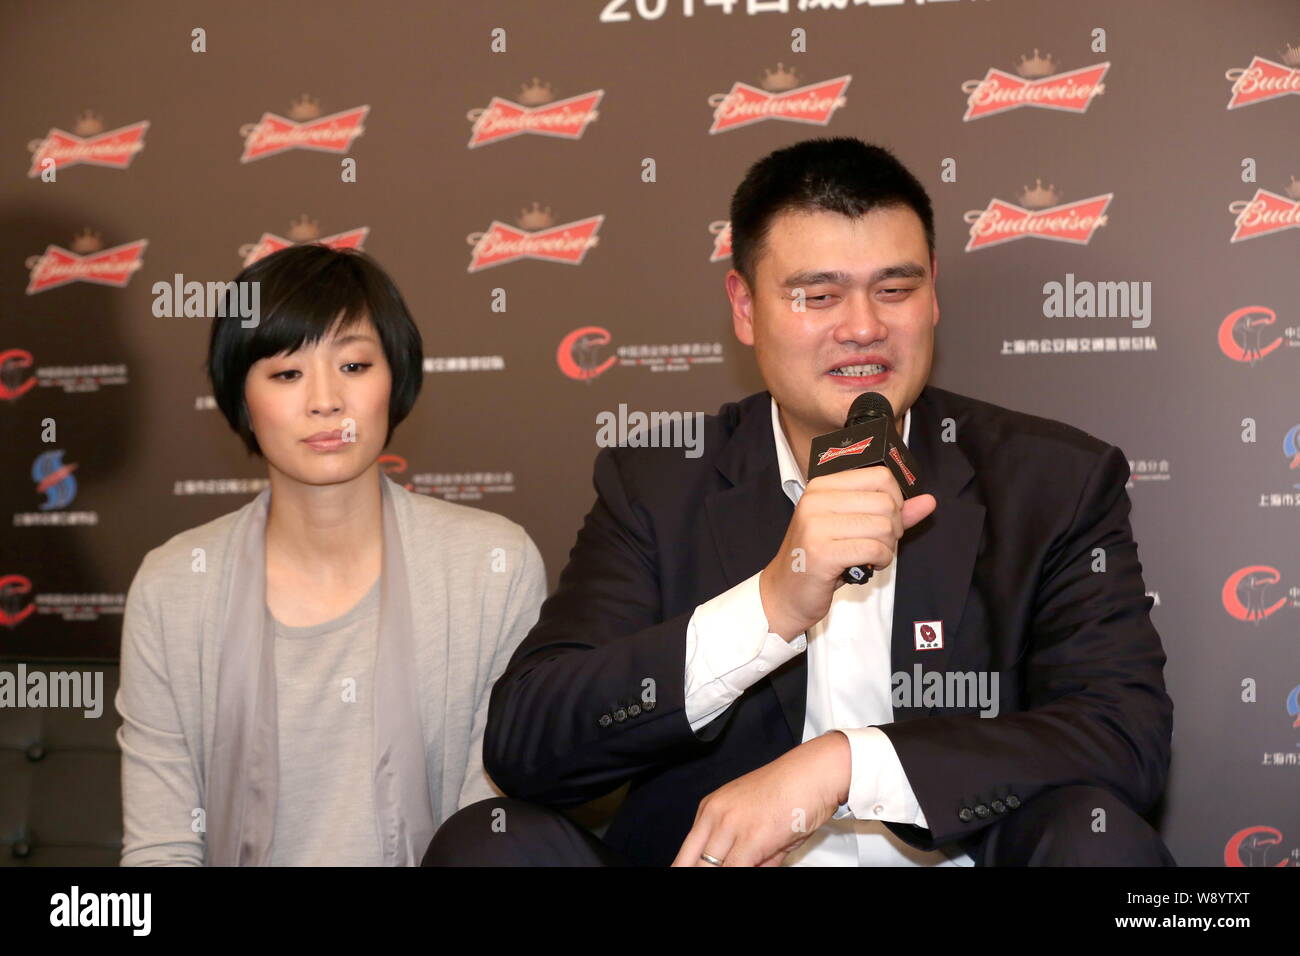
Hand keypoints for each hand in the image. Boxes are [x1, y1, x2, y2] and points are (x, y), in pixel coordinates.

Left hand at [671, 732, 850, 866]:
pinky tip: (756, 867)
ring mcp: (730, 826)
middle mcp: (714, 815)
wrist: (813, 774)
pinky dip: (744, 873)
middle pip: (690, 862)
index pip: (686, 853)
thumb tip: (747, 868)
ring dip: (723, 871)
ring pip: (708, 868)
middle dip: (699, 872)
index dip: (689, 868)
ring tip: (748, 864)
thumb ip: (747, 854)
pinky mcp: (749, 839)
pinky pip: (734, 870)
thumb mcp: (757, 823)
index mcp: (710, 809)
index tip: (695, 871)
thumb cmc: (791, 793)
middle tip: (717, 870)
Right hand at [759, 467, 936, 640]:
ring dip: (887, 547)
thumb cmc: (820, 557)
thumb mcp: (852, 527)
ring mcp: (816, 526)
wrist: (785, 592)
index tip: (885, 518)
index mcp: (822, 486)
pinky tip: (868, 566)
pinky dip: (881, 561)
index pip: (880, 476)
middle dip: (894, 527)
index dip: (895, 500)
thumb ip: (891, 512)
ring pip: (884, 526)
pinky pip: (874, 549)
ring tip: (872, 555)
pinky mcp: (822, 553)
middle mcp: (816, 500)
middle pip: (885, 502)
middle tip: (879, 543)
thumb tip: (928, 501)